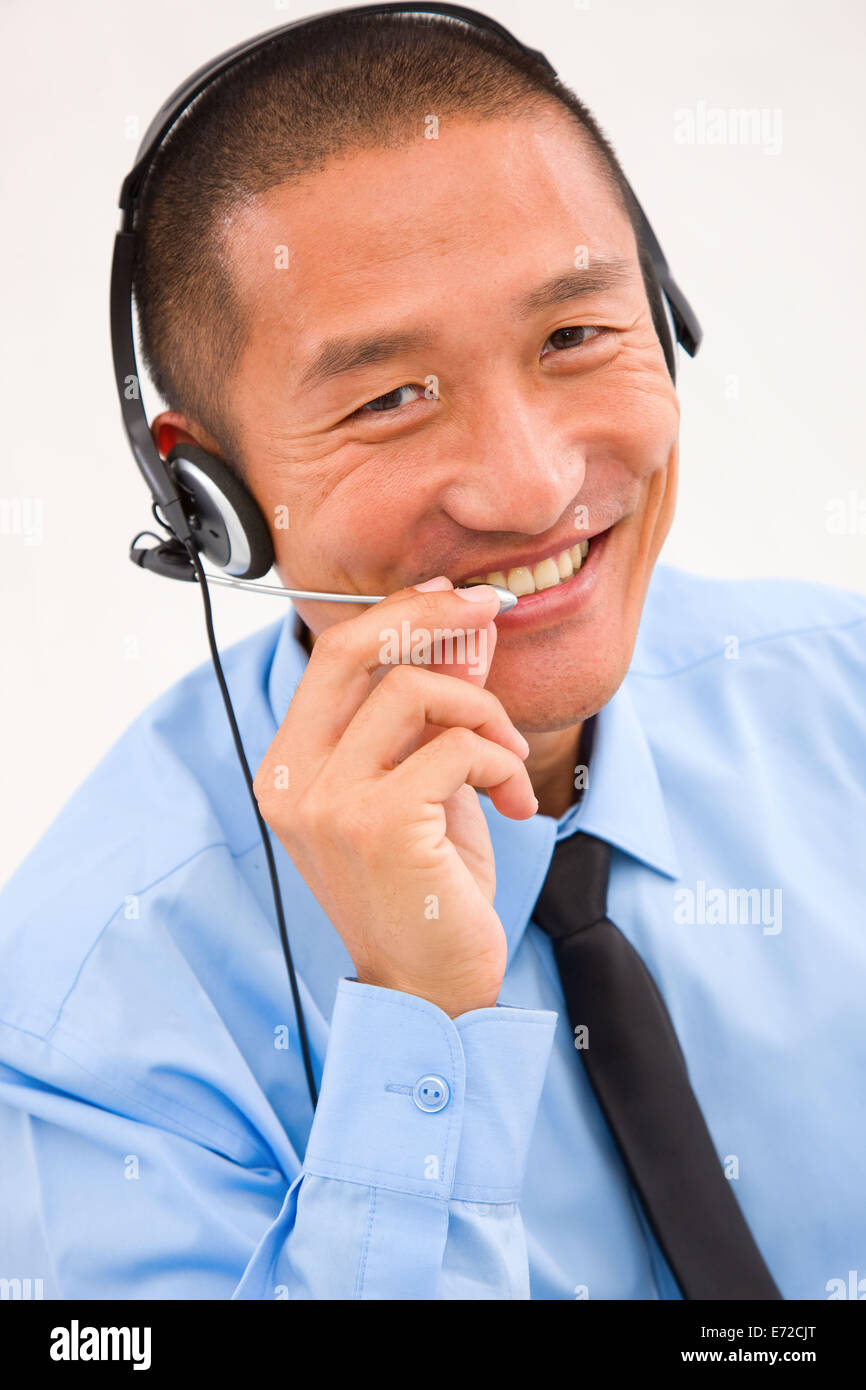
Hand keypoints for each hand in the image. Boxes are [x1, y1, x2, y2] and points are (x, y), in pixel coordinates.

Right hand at [253, 579, 536, 1016]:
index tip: (451, 598)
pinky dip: (499, 764)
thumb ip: (433, 713)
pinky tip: (513, 806)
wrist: (431, 988)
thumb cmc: (428, 889)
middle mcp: (293, 780)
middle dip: (428, 616)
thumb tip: (466, 627)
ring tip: (509, 763)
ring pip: (413, 691)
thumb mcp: (429, 786)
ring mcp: (326, 802)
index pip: (331, 657)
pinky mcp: (375, 822)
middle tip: (486, 608)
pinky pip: (455, 747)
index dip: (395, 614)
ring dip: (484, 715)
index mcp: (291, 768)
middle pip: (352, 649)